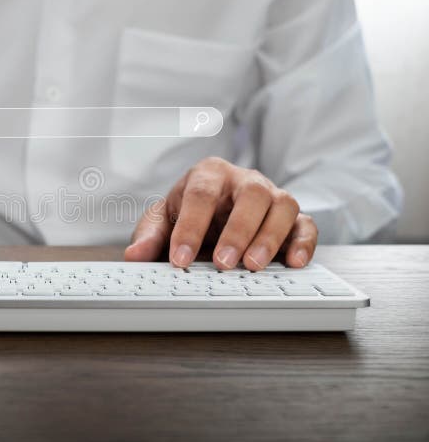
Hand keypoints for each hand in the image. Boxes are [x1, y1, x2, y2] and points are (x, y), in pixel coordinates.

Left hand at [124, 157, 316, 269]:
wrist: (213, 213)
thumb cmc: (188, 213)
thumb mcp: (163, 220)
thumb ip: (149, 235)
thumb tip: (134, 255)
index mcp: (208, 175)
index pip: (200, 195)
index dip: (190, 227)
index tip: (180, 258)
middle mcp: (244, 180)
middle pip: (250, 195)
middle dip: (237, 231)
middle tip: (223, 264)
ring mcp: (272, 196)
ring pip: (282, 206)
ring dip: (270, 237)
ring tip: (253, 266)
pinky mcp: (293, 218)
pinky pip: (306, 225)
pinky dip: (304, 243)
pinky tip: (294, 263)